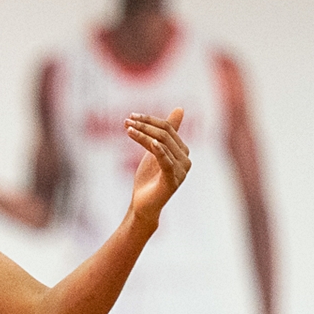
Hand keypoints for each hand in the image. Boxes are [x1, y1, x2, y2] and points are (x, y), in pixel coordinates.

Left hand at [127, 108, 189, 224]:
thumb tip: (180, 108)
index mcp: (183, 151)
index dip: (149, 120)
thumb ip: (166, 132)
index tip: (131, 117)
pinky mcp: (172, 181)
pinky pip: (166, 162)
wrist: (143, 205)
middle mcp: (186, 159)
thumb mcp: (155, 151)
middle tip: (127, 121)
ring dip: (143, 135)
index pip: (168, 128)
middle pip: (165, 134)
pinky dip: (158, 150)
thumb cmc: (149, 178)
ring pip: (162, 144)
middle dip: (145, 126)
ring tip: (128, 129)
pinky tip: (150, 142)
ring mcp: (181, 171)